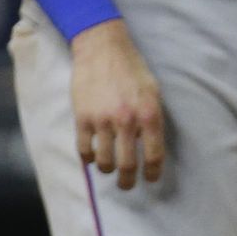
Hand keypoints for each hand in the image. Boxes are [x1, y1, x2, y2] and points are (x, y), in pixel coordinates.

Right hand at [70, 19, 165, 189]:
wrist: (103, 49)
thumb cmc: (133, 69)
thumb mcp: (154, 92)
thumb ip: (152, 119)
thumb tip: (150, 144)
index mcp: (150, 115)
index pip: (154, 155)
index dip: (153, 173)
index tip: (151, 179)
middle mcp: (127, 122)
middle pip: (128, 165)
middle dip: (128, 181)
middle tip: (127, 186)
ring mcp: (103, 121)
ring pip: (104, 161)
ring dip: (107, 170)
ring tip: (109, 169)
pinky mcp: (82, 117)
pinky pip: (84, 149)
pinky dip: (88, 159)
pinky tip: (91, 158)